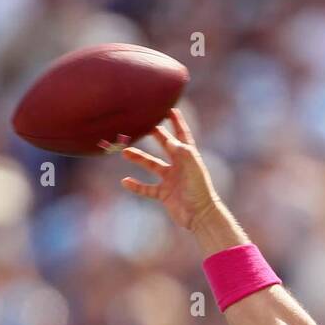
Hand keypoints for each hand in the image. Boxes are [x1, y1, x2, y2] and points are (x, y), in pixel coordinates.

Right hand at [114, 109, 219, 232]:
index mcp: (188, 157)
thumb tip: (169, 139)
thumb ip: (182, 151)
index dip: (177, 121)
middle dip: (155, 134)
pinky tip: (125, 181)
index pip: (182, 135)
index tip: (169, 108)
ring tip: (124, 152)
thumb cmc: (199, 190)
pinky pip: (147, 188)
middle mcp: (179, 166)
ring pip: (151, 165)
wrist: (200, 216)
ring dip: (138, 158)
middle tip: (142, 124)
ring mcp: (170, 180)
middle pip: (165, 145)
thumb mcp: (192, 167)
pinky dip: (136, 185)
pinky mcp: (164, 194)